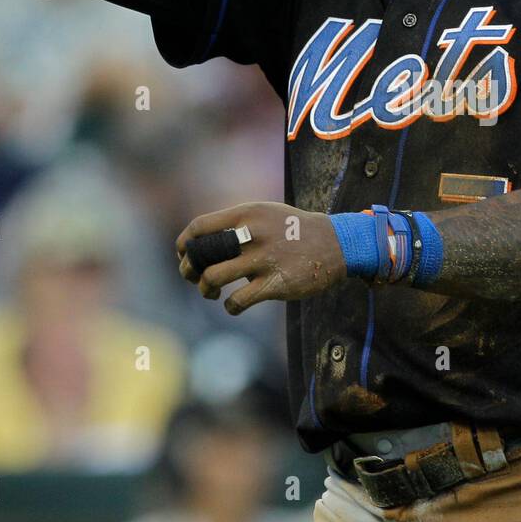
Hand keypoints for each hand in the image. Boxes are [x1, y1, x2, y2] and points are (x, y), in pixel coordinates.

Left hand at [176, 201, 346, 312]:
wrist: (336, 244)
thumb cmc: (293, 230)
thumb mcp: (264, 214)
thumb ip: (234, 224)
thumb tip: (199, 244)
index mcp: (246, 214)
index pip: (199, 227)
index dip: (184, 245)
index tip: (184, 255)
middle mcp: (252, 233)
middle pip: (200, 253)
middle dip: (188, 270)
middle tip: (195, 278)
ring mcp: (264, 259)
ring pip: (213, 278)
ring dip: (205, 289)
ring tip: (211, 292)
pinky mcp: (276, 283)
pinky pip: (238, 301)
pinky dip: (230, 307)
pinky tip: (235, 304)